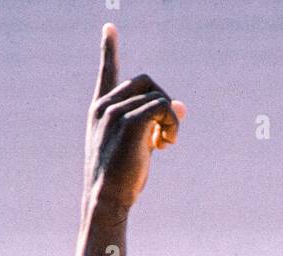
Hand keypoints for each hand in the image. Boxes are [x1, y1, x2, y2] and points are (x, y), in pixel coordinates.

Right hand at [82, 24, 185, 216]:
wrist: (106, 201)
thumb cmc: (120, 181)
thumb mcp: (138, 148)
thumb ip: (155, 124)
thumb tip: (182, 106)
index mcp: (100, 111)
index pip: (106, 74)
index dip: (109, 51)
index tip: (109, 28)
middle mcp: (105, 106)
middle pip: (147, 82)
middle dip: (163, 104)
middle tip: (164, 136)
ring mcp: (116, 112)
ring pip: (159, 96)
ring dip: (170, 121)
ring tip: (164, 145)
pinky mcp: (131, 122)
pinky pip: (164, 107)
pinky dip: (172, 125)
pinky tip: (166, 145)